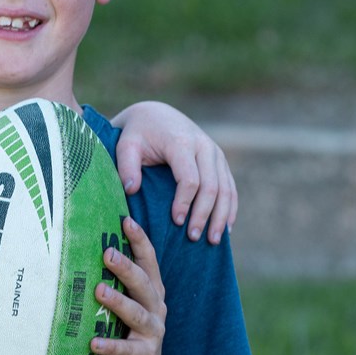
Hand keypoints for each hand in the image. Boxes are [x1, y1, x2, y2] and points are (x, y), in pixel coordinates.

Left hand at [93, 217, 165, 354]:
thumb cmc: (123, 334)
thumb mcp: (122, 307)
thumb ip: (113, 283)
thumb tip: (84, 251)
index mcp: (151, 292)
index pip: (148, 262)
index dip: (139, 241)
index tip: (126, 220)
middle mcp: (155, 308)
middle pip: (143, 283)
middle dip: (127, 267)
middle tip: (107, 252)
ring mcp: (152, 333)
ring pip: (136, 313)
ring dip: (118, 301)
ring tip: (99, 290)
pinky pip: (126, 349)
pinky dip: (110, 345)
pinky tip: (93, 342)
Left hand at [111, 100, 236, 242]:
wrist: (155, 114)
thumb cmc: (137, 133)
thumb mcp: (125, 145)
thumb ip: (126, 166)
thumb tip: (131, 190)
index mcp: (181, 143)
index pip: (190, 179)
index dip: (185, 203)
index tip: (176, 222)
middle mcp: (204, 146)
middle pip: (212, 186)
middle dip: (204, 214)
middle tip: (194, 238)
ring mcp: (215, 153)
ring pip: (226, 188)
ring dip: (221, 216)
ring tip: (213, 240)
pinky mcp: (219, 160)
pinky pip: (230, 185)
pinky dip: (230, 207)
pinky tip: (226, 227)